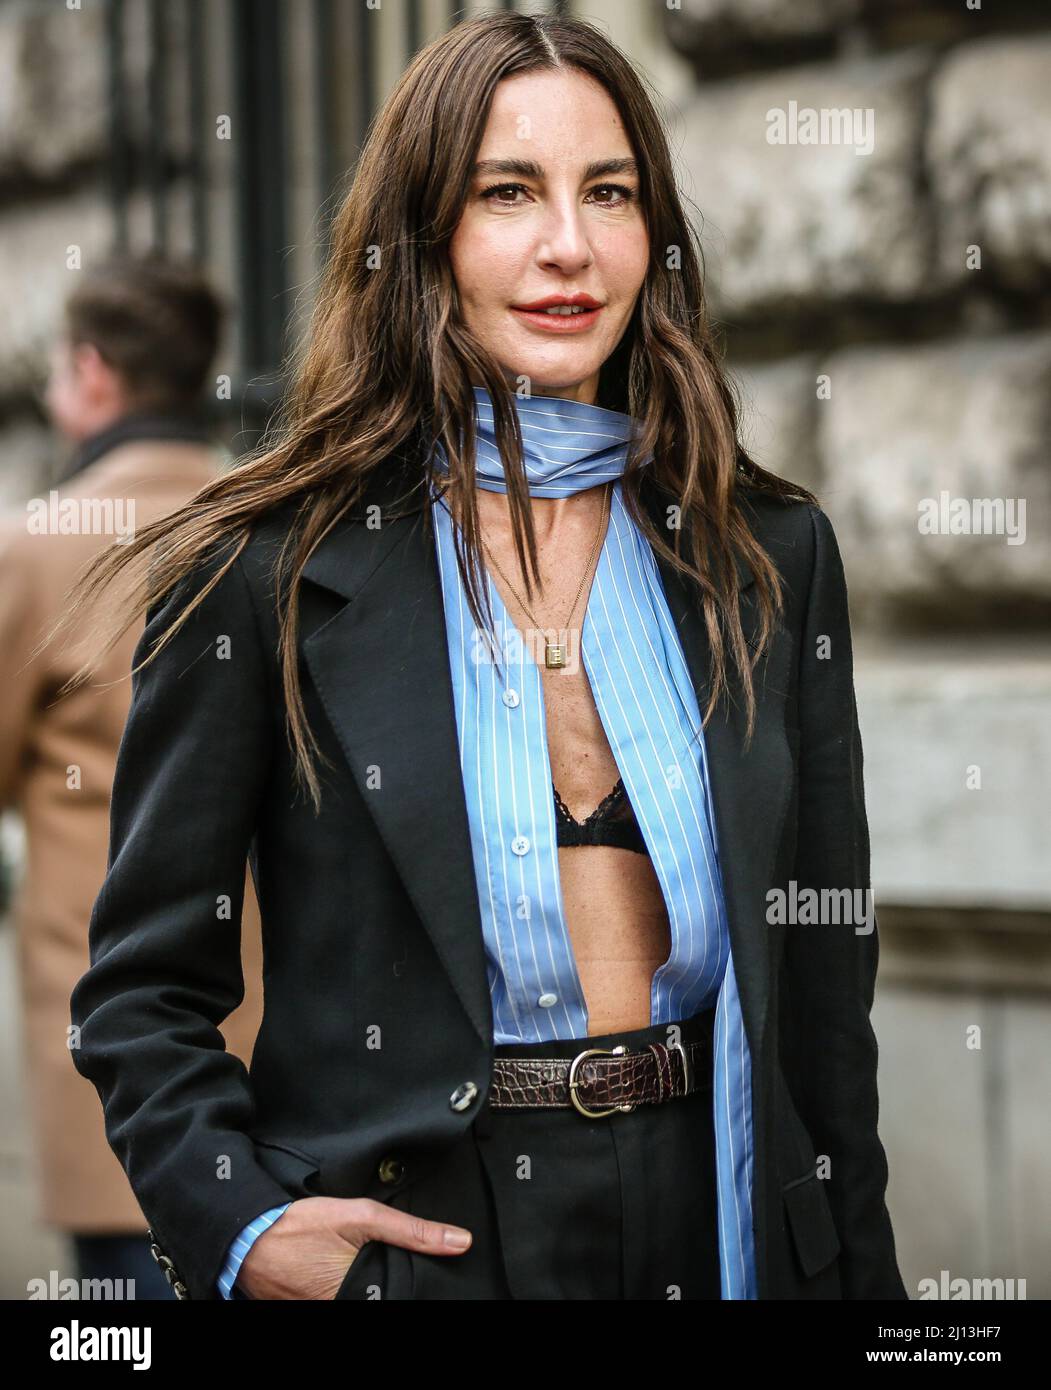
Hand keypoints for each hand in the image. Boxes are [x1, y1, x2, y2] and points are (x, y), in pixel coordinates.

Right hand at [234, 1196, 472, 1299]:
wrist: (249, 1236)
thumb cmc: (302, 1225)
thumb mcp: (361, 1216)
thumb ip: (412, 1231)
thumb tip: (461, 1242)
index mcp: (359, 1296)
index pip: (401, 1298)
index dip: (412, 1288)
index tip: (421, 1279)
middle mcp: (339, 1310)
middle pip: (381, 1299)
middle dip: (389, 1286)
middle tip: (380, 1265)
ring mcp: (320, 1313)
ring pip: (361, 1300)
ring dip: (368, 1288)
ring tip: (359, 1266)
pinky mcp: (305, 1310)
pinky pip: (336, 1301)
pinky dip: (346, 1290)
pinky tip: (344, 1272)